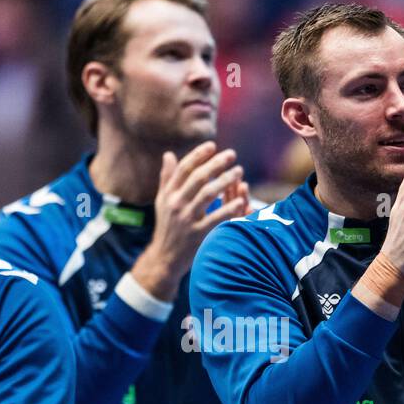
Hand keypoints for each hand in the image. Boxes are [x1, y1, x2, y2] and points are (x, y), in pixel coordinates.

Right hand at [132, 142, 249, 300]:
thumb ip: (166, 178)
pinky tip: (241, 200)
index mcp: (168, 194)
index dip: (199, 155)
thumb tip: (168, 154)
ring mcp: (186, 220)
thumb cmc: (166, 226)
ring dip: (225, 181)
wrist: (164, 258)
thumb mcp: (162, 202)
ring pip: (208, 194)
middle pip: (198, 178)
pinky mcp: (197, 235)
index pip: (184, 168)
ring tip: (239, 171)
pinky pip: (216, 218)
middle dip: (216, 164)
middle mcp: (176, 204)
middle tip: (232, 155)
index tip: (213, 145)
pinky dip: (229, 209)